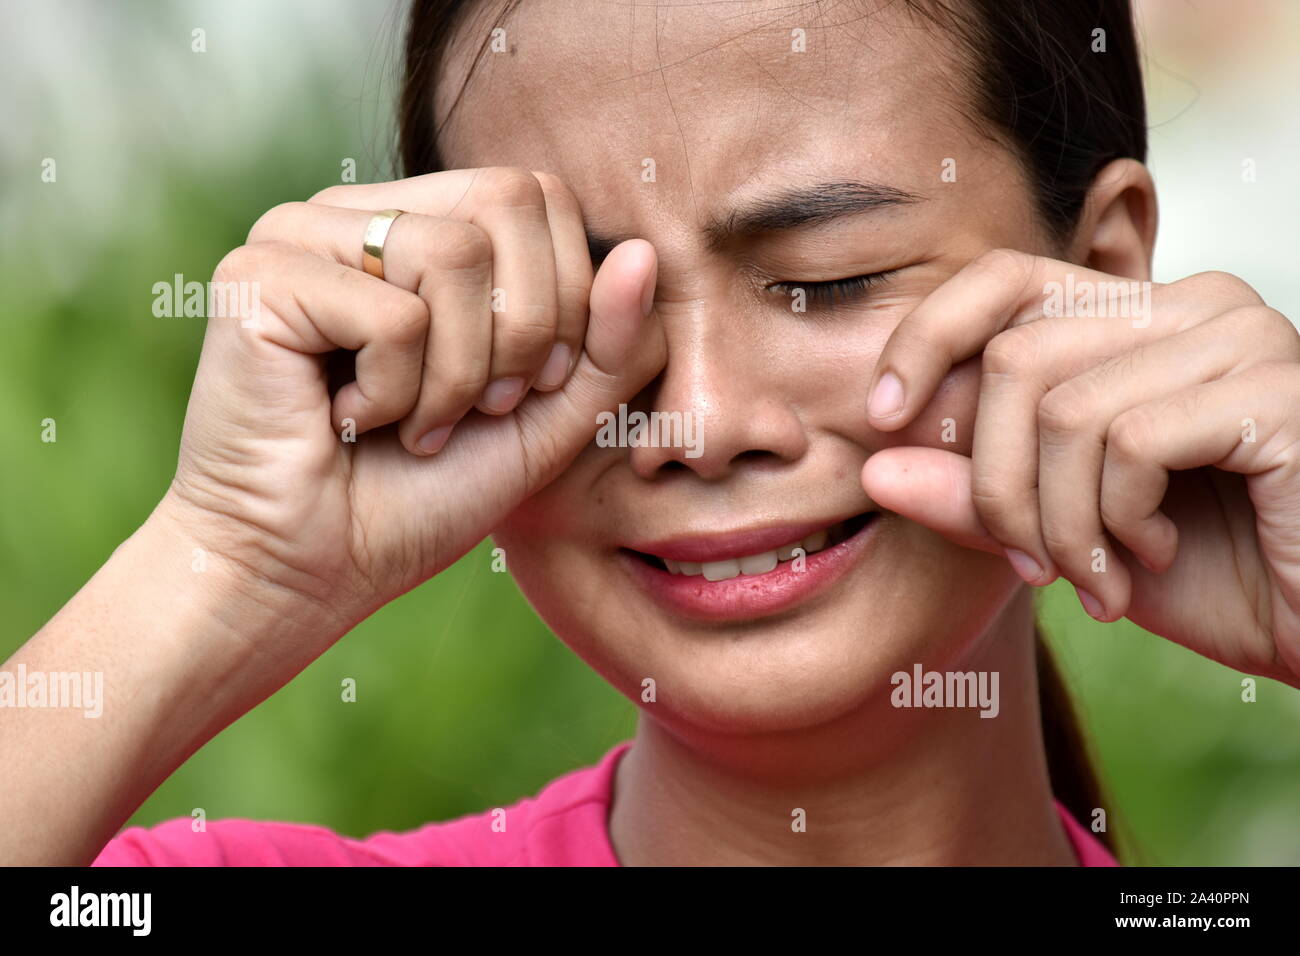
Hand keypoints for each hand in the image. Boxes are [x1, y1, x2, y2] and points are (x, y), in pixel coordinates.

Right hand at [166, 168, 664, 666]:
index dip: (567, 298)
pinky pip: (392, 314)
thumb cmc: (421, 496)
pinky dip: (394, 394)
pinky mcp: (257, 274)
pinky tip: (347, 422)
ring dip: (458, 376)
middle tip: (473, 410)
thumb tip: (646, 252)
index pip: (540, 195)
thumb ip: (609, 344)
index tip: (523, 389)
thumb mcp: (546, 419)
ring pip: (455, 256)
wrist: (313, 570)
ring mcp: (300, 232)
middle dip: (523, 332)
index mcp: (423, 226)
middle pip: (508, 201)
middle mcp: (360, 212)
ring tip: (412, 423)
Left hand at [860, 250, 1299, 685]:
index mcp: (1137, 319)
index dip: (925, 339)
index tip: (878, 421)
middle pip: (1016, 360)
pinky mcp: (1275, 389)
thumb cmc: (1209, 574)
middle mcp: (1190, 304)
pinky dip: (1117, 520)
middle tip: (1033, 565)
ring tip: (1100, 573)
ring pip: (1063, 410)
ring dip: (1059, 522)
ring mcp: (1239, 337)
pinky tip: (1156, 554)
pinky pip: (1129, 442)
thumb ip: (975, 498)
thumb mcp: (1063, 536)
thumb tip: (872, 469)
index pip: (1002, 281)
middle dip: (996, 485)